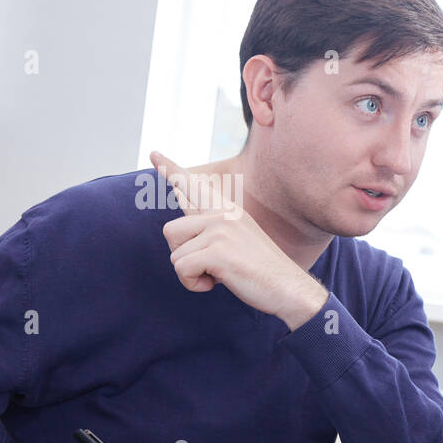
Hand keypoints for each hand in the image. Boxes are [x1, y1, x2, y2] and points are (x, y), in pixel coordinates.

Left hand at [151, 151, 328, 330]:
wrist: (289, 289)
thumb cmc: (263, 271)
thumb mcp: (236, 239)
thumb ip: (208, 222)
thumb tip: (182, 198)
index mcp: (228, 211)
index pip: (193, 185)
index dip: (170, 169)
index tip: (153, 153)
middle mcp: (222, 215)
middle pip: (170, 231)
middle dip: (183, 255)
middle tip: (212, 266)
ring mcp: (220, 230)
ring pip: (175, 253)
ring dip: (190, 272)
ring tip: (219, 274)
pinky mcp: (217, 251)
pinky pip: (182, 269)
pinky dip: (194, 284)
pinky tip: (217, 283)